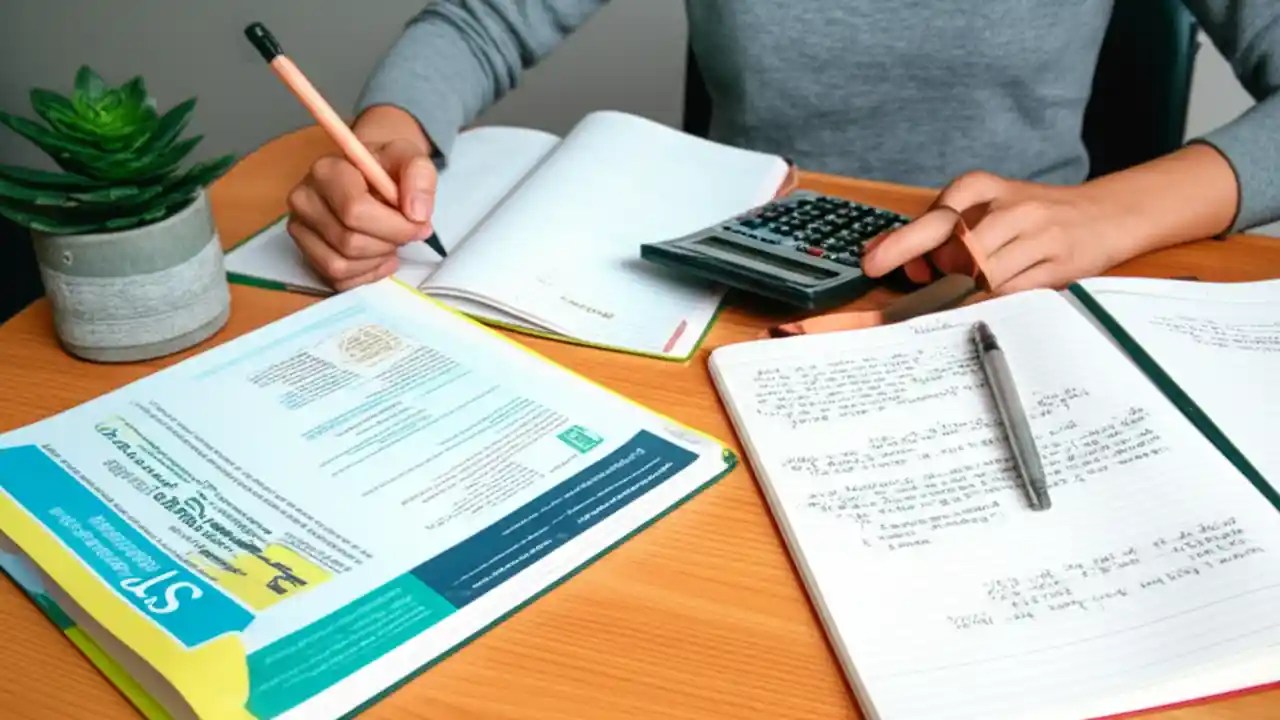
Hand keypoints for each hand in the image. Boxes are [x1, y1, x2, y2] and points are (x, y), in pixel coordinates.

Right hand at [286, 107, 435, 290]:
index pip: (355, 210)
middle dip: (388, 244)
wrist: (370, 174)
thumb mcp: (411, 159)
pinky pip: (337, 279)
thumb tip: (417, 214)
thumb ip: (420, 178)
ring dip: (376, 260)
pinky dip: (366, 274)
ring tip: (390, 243)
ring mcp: (300, 229)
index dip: (394, 226)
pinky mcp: (306, 253)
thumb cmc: (388, 167)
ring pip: (341, 265)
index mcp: (327, 170)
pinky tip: (379, 257)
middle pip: (349, 242)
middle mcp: (304, 200)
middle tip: (404, 233)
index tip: (418, 224)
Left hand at [861, 170, 1142, 294]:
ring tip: (945, 300)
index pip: (934, 216)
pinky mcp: (1057, 265)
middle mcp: (1010, 206)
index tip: (873, 264)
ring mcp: (1036, 236)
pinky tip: (972, 308)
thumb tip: (887, 254)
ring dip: (956, 293)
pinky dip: (986, 304)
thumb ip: (939, 230)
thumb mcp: (986, 207)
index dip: (901, 245)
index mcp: (983, 186)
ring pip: (982, 272)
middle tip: (907, 288)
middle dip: (925, 271)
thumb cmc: (1033, 215)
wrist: (1106, 212)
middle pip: (956, 245)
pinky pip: (1011, 292)